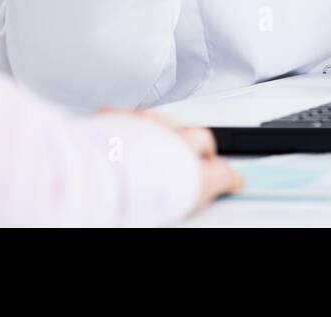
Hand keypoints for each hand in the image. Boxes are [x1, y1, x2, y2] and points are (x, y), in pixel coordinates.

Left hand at [105, 108, 243, 212]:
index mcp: (193, 173)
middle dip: (202, 149)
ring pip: (167, 120)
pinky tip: (126, 131)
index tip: (233, 180)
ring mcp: (146, 126)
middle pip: (201, 138)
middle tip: (198, 159)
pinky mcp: (119, 117)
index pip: (223, 172)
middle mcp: (175, 143)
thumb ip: (185, 200)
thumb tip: (181, 209)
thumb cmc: (131, 204)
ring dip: (167, 132)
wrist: (97, 181)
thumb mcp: (170, 214)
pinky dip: (131, 124)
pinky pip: (129, 116)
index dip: (229, 177)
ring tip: (161, 144)